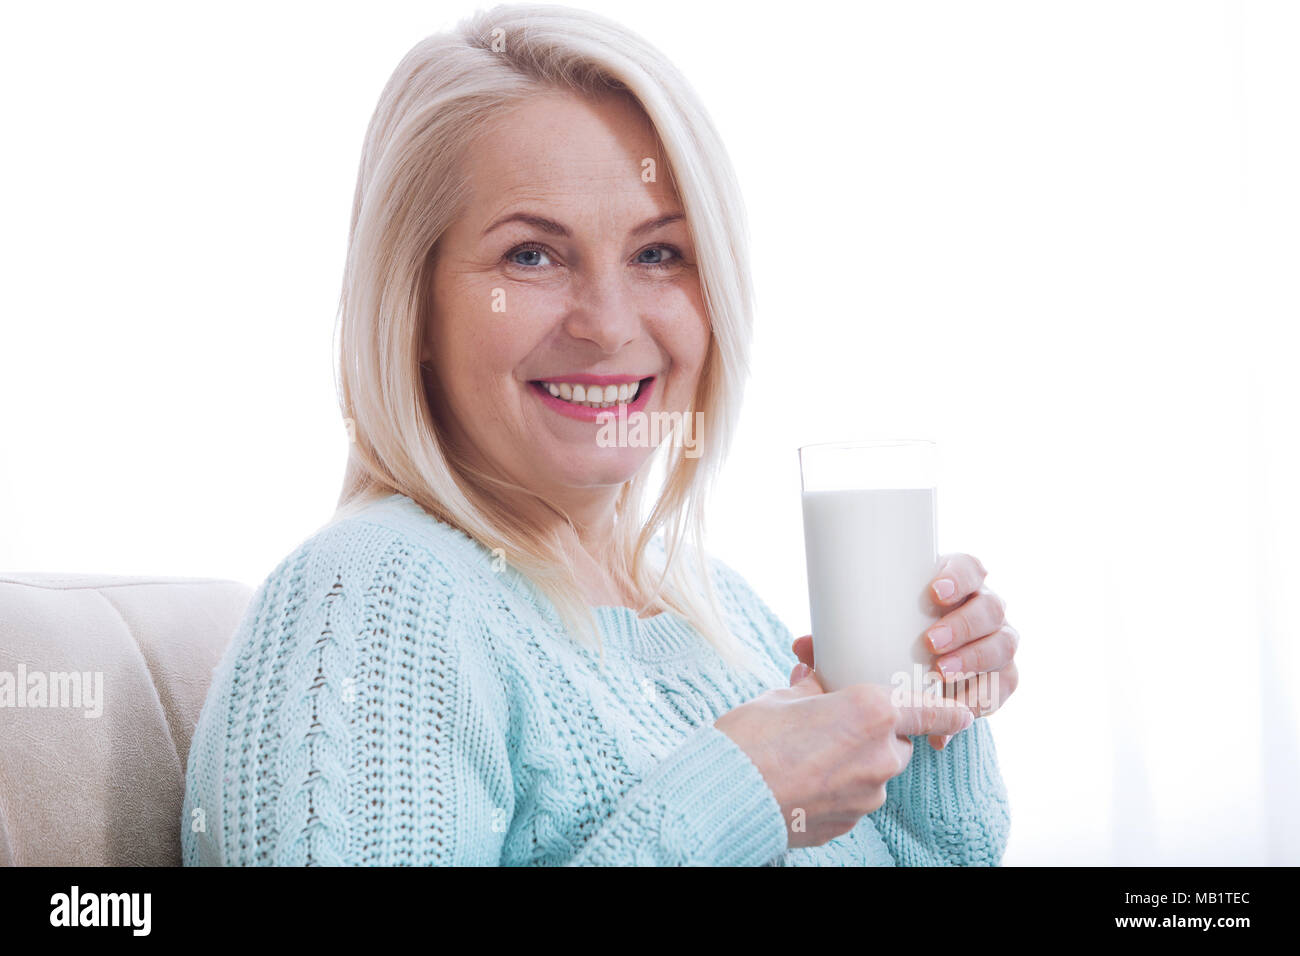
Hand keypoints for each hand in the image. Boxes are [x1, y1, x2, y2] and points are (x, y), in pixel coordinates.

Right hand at [714, 669, 972, 847]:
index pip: (927, 711)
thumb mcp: (782, 697)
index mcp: (869, 711)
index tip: (962, 712)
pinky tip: (802, 782)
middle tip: (834, 726)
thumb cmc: (749, 738)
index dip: (947, 711)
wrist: (724, 795)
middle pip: (896, 743)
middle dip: (874, 735)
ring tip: (809, 756)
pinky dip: (837, 790)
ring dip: (854, 764)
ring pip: (875, 774)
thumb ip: (813, 689)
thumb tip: (819, 680)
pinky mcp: (848, 823)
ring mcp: (866, 796)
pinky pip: (854, 800)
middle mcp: (879, 756)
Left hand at [788, 552, 1018, 752]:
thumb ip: (838, 636)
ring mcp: (997, 641)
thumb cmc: (888, 634)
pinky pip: (1003, 686)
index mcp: (956, 583)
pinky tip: (956, 712)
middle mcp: (984, 608)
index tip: (933, 591)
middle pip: (990, 608)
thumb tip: (801, 646)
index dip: (959, 575)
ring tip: (942, 676)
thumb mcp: (868, 628)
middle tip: (931, 643)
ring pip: (1003, 645)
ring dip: (975, 661)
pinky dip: (981, 701)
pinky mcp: (1002, 677)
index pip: (971, 566)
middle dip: (964, 625)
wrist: (915, 671)